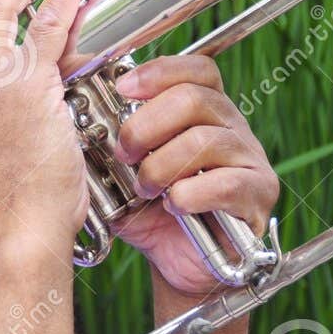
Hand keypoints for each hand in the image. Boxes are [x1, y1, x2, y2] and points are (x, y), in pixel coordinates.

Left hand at [106, 54, 279, 298]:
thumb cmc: (149, 211)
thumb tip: (75, 106)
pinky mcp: (257, 195)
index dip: (159, 72)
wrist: (174, 263)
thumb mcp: (120, 169)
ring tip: (145, 188)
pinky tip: (174, 205)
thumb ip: (106, 138)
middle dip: (147, 125)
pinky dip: (190, 194)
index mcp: (204, 112)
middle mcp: (232, 128)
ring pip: (206, 141)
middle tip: (124, 154)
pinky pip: (226, 182)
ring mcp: (250, 159)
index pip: (197, 70)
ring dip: (162, 165)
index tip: (122, 87)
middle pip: (196, 99)